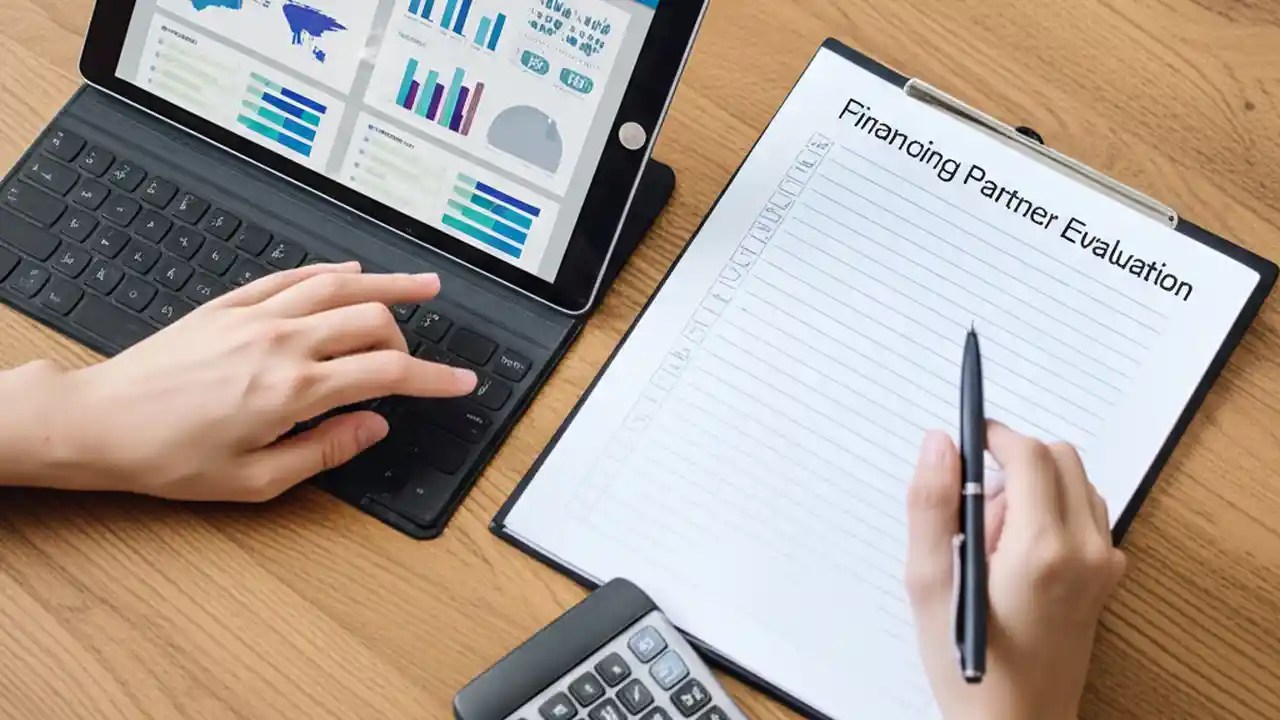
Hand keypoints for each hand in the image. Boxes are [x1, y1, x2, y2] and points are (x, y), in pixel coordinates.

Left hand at [1, 262, 475, 501]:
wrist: (101, 422)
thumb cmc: (168, 456)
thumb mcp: (255, 480)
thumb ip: (325, 450)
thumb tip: (373, 428)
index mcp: (293, 389)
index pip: (387, 373)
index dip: (434, 378)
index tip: (460, 381)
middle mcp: (282, 341)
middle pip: (373, 320)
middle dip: (408, 340)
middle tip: (415, 364)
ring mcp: (255, 316)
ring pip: (341, 285)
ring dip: (388, 285)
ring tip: (423, 286)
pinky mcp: (230, 305)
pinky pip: (294, 276)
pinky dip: (332, 272)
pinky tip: (352, 273)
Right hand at [905, 423, 1125, 719]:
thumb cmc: (969, 662)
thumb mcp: (929, 582)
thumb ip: (932, 504)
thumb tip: (939, 442)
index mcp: (1041, 549)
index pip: (1030, 454)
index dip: (995, 436)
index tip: (966, 443)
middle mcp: (1085, 550)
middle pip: (1060, 458)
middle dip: (1014, 464)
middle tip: (976, 513)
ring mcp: (1104, 564)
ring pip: (1075, 482)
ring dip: (1035, 490)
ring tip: (995, 543)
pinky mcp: (1108, 576)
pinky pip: (1087, 514)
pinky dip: (1053, 513)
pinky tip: (1019, 557)